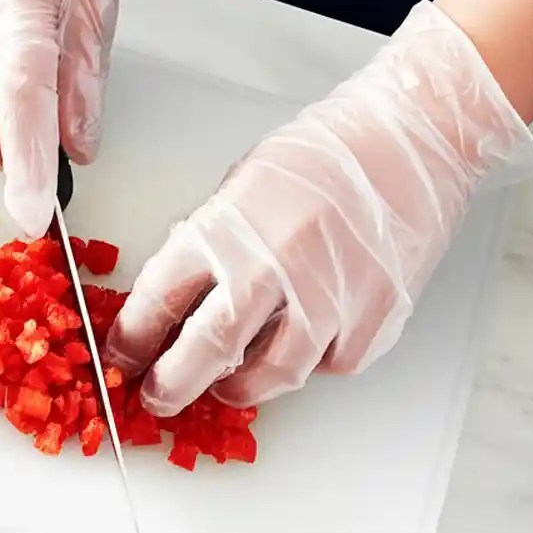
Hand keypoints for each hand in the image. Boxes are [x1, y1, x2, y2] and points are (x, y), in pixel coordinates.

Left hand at [105, 1, 532, 416]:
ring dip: (242, 389)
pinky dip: (312, 364)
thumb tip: (179, 301)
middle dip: (172, 385)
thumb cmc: (323, 156)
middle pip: (206, 351)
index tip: (121, 359)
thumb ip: (209, 246)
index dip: (132, 340)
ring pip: (274, 375)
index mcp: (225, 229)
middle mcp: (273, 266)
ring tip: (226, 386)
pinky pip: (332, 364)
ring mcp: (329, 296)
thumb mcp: (239, 189)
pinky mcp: (378, 314)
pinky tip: (302, 346)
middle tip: (159, 398)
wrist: (411, 135)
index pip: (159, 300)